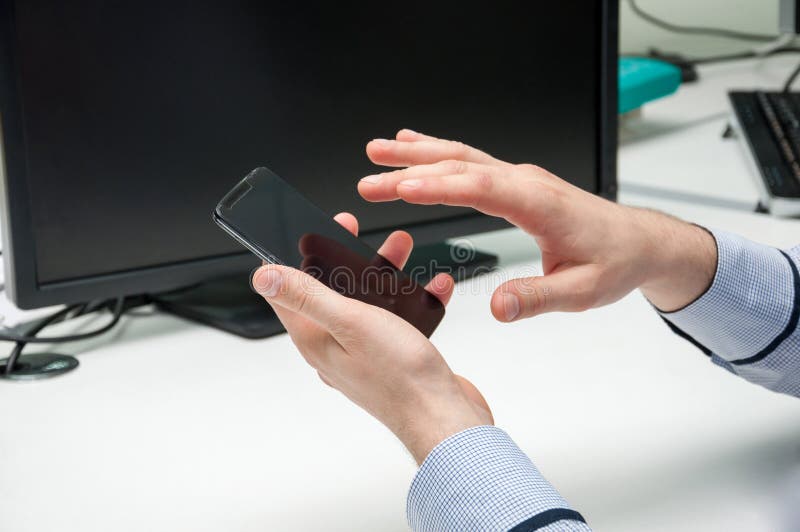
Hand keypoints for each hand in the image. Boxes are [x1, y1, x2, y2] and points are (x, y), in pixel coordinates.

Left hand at [252, 213, 492, 463]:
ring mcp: (364, 353)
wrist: (445, 419)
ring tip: (402, 250)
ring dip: (385, 274)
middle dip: (350, 258)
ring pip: (368, 302)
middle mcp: (335, 346)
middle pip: (333, 291)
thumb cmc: (400, 378)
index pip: (291, 290)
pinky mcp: (393, 358)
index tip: (317, 231)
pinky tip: (431, 288)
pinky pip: (398, 319)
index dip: (299, 255)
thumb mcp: (349, 323)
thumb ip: (307, 296)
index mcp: (316, 338)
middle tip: (364, 236)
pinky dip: (413, 300)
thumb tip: (263, 277)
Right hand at [358, 129, 717, 316]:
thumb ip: (537, 297)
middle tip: (369, 179)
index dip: (439, 186)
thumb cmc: (614, 262)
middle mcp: (526, 182)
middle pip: (461, 166)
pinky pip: (472, 160)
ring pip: (463, 156)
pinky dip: (440, 151)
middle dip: (411, 170)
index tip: (401, 189)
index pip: (482, 187)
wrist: (639, 242)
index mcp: (539, 204)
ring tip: (379, 150)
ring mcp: (520, 178)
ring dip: (419, 152)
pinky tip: (418, 147)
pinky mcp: (517, 182)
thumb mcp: (582, 291)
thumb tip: (498, 307)